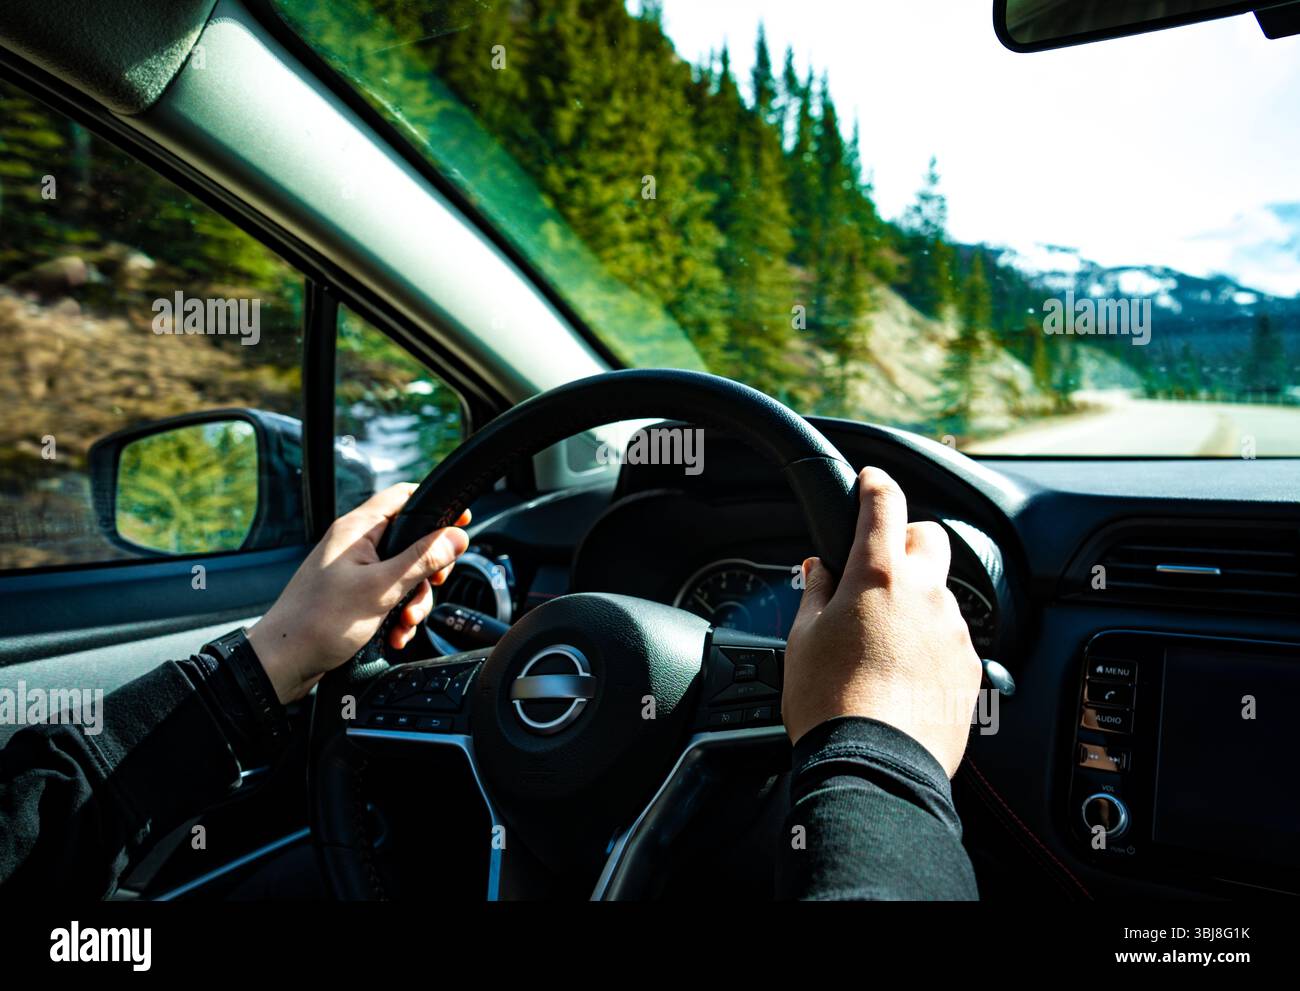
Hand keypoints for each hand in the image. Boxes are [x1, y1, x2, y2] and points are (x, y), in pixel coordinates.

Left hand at [247, 483, 469, 703]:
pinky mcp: (353, 596)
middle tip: (433, 585)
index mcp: (357, 530)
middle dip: (427, 571)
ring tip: (404, 623)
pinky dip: (397, 616)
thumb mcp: (381, 589)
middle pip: (411, 542)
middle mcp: (355, 546)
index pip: (403, 497)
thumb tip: (456, 536)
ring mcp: (354, 572)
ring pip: (404, 575)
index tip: (461, 521)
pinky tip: (394, 635)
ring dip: (413, 601)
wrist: (283, 664)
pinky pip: (389, 597)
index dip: (436, 507)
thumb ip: (421, 560)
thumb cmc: (318, 622)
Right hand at [781, 467, 982, 776]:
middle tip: (878, 566)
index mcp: (877, 577)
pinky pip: (953, 637)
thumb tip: (820, 569)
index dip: (876, 484)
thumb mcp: (802, 639)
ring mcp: (954, 630)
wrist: (875, 767)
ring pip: (942, 591)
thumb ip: (815, 592)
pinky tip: (904, 670)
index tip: (871, 481)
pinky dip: (931, 641)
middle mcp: (925, 594)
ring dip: (918, 598)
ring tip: (884, 638)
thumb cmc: (830, 705)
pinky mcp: (971, 667)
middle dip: (907, 540)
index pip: (884, 503)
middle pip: (930, 537)